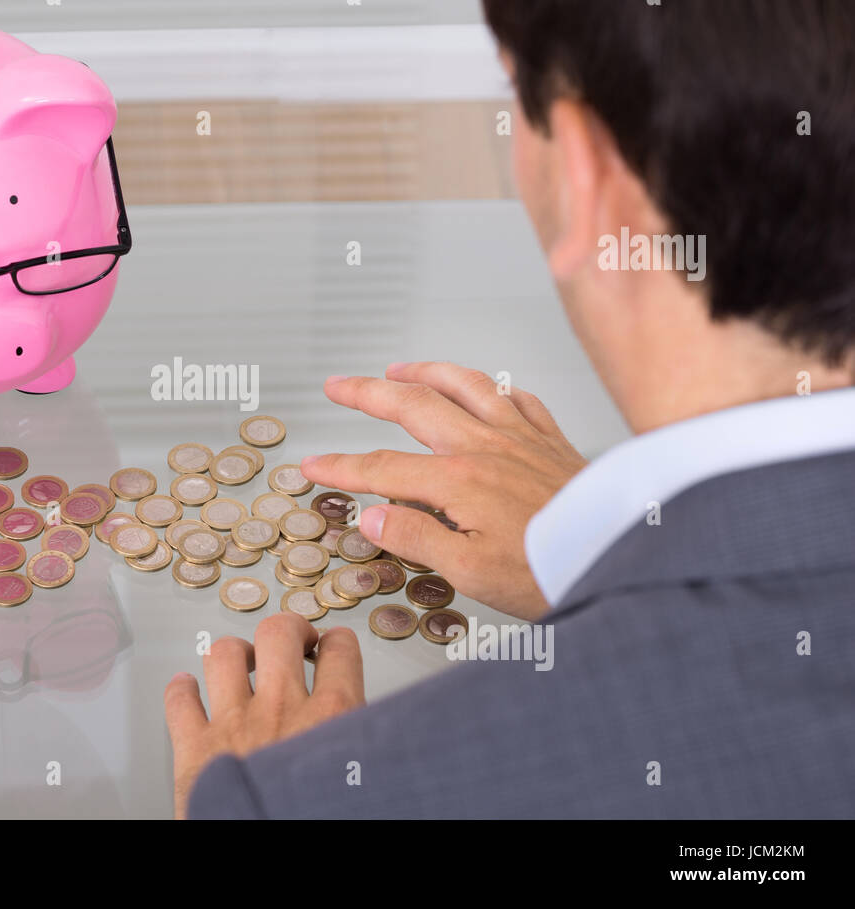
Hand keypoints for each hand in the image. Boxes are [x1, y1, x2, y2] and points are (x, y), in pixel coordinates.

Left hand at [163, 614, 364, 818]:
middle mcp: (283, 710)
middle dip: (286, 630)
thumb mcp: (365, 781)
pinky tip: (187, 690)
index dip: (337, 644)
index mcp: (335, 717)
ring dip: (234, 653)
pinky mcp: (194, 751)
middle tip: (291, 641)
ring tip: (242, 662)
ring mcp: (233, 725)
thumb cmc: (317, 821)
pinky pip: (179, 701)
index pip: (341, 651)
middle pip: (279, 633)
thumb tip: (368, 735)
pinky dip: (181, 691)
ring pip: (224, 655)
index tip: (333, 647)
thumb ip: (360, 745)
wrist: (266, 869)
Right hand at [302, 361, 587, 618]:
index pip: (382, 467)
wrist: (626, 559)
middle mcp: (485, 448)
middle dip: (368, 393)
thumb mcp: (471, 572)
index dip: (341, 466)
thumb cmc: (552, 572)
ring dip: (425, 372)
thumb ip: (416, 537)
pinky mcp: (553, 442)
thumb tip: (369, 515)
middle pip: (413, 406)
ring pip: (464, 386)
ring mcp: (521, 438)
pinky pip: (518, 399)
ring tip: (398, 367)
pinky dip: (494, 387)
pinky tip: (485, 388)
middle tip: (338, 385)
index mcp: (459, 482)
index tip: (312, 466)